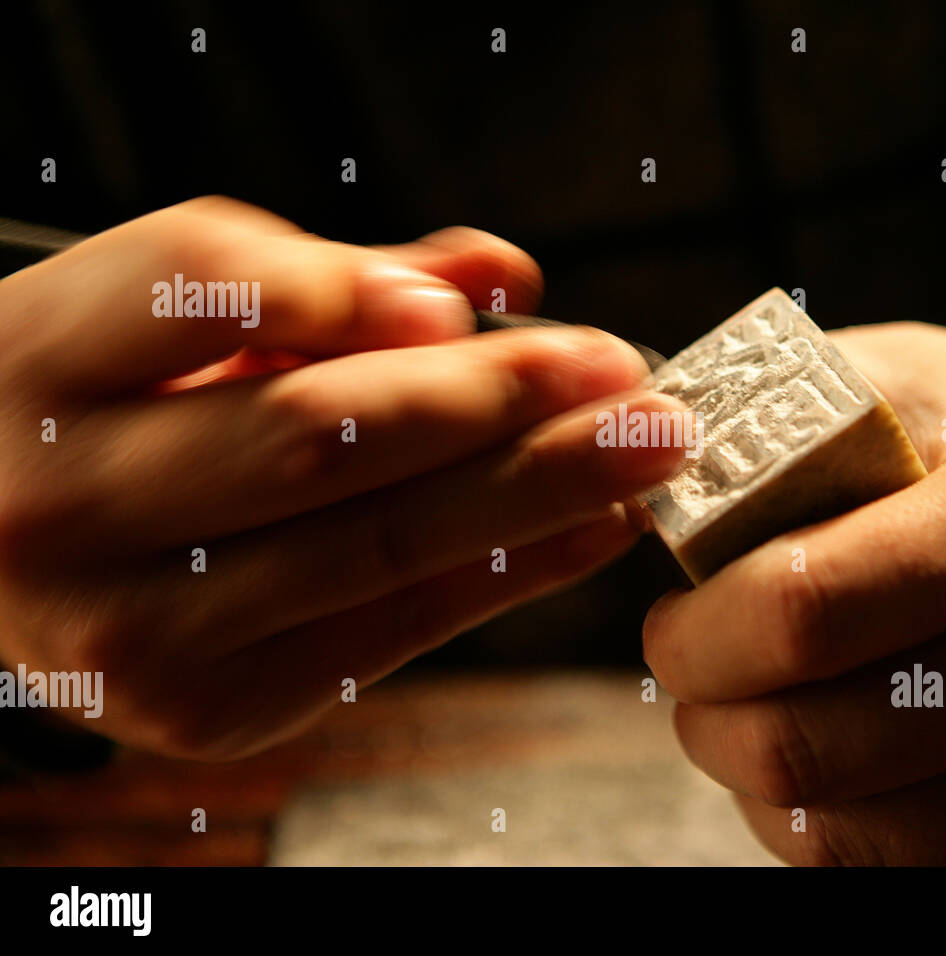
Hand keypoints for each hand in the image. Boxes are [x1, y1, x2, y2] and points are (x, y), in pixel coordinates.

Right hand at [0, 198, 684, 758]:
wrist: (7, 553)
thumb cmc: (108, 410)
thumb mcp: (167, 314)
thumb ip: (326, 280)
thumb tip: (494, 279)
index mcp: (42, 363)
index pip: (186, 296)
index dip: (332, 292)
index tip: (461, 300)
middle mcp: (67, 507)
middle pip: (311, 438)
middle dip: (491, 402)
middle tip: (621, 374)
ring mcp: (138, 632)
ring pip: (371, 547)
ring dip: (534, 493)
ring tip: (646, 448)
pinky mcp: (213, 712)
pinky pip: (389, 632)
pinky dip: (506, 575)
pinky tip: (592, 526)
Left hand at [643, 321, 945, 863]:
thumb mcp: (934, 380)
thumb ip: (794, 408)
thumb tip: (656, 456)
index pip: (799, 610)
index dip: (696, 632)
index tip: (676, 620)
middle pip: (801, 749)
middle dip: (706, 718)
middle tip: (704, 677)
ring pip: (838, 840)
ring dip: (759, 785)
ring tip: (770, 716)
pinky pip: (905, 883)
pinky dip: (836, 835)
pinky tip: (844, 769)